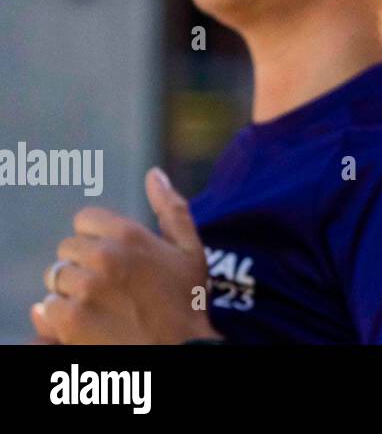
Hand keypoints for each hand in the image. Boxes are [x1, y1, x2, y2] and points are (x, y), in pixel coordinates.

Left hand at [31, 168, 221, 343]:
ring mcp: (85, 288)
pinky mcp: (70, 319)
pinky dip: (62, 317)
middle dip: (83, 266)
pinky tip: (89, 323)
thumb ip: (172, 209)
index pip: (84, 220)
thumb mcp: (190, 251)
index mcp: (131, 234)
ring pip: (57, 279)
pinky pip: (49, 307)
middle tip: (109, 287)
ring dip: (73, 292)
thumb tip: (154, 174)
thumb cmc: (188, 301)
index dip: (97, 239)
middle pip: (67, 250)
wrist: (179, 350)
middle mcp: (105, 256)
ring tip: (101, 307)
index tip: (113, 259)